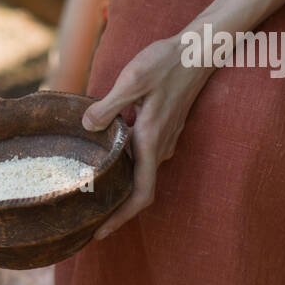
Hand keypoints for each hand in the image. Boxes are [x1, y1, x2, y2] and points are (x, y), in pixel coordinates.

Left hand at [80, 32, 212, 239]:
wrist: (198, 49)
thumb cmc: (166, 62)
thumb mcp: (133, 79)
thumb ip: (110, 106)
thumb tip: (87, 126)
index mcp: (151, 140)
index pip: (141, 193)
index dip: (122, 218)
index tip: (101, 234)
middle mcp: (159, 146)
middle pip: (138, 189)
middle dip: (115, 209)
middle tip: (86, 221)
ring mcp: (163, 139)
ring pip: (139, 171)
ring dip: (118, 186)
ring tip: (89, 195)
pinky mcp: (162, 128)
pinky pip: (141, 155)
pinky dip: (123, 165)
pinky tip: (102, 159)